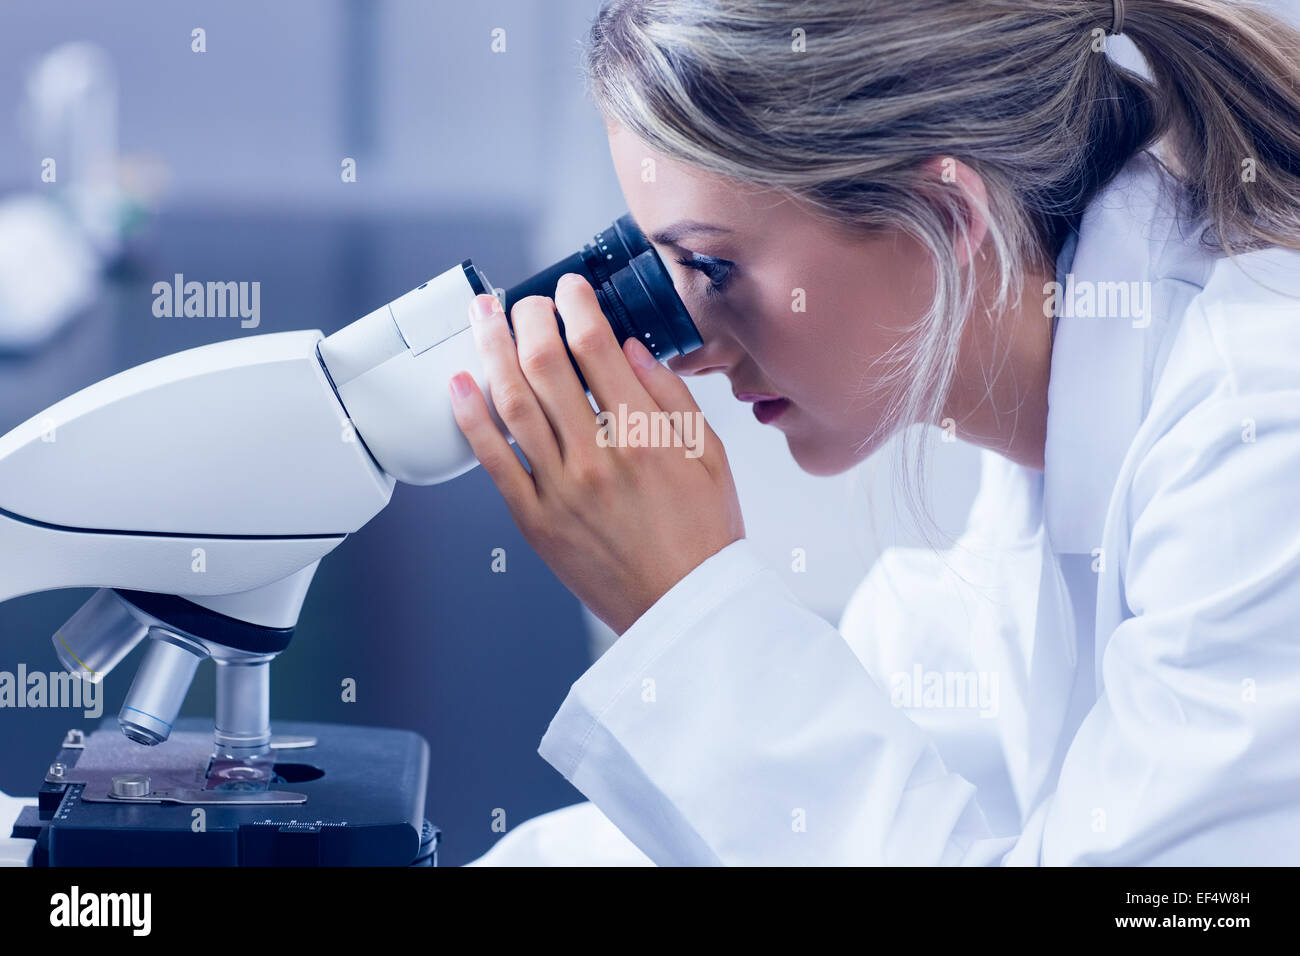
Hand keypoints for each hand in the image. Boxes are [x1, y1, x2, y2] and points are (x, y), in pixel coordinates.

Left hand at [448, 274, 744, 634]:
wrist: (684, 609)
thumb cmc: (702, 538)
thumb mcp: (710, 458)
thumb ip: (672, 399)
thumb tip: (634, 350)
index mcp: (645, 436)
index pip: (597, 347)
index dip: (578, 306)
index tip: (572, 290)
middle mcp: (597, 456)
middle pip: (545, 364)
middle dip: (529, 317)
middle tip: (527, 300)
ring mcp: (561, 489)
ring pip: (512, 403)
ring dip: (491, 351)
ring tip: (483, 318)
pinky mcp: (535, 519)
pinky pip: (494, 461)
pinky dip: (472, 418)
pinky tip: (461, 384)